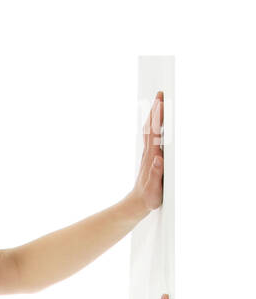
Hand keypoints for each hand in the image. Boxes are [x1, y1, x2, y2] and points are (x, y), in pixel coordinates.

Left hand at [130, 91, 164, 214]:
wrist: (137, 204)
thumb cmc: (148, 197)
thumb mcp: (154, 188)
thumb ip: (156, 173)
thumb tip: (158, 159)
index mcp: (152, 157)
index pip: (155, 133)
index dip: (158, 117)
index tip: (161, 102)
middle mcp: (149, 153)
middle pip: (151, 128)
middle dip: (156, 110)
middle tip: (160, 94)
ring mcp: (149, 155)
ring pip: (150, 131)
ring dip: (154, 116)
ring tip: (159, 102)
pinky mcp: (150, 158)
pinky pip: (152, 138)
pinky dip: (154, 126)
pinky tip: (157, 122)